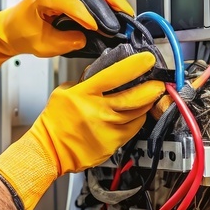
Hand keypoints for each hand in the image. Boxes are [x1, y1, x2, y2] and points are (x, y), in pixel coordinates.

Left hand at [0, 0, 132, 68]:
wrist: (10, 29)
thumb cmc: (20, 33)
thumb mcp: (41, 45)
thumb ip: (65, 42)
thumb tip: (86, 39)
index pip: (69, 1)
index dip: (85, 14)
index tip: (97, 27)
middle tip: (124, 15)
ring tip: (125, 12)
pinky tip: (116, 10)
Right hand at [0, 52, 163, 209]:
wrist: (50, 149)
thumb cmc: (56, 121)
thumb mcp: (64, 92)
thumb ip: (85, 81)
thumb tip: (103, 70)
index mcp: (85, 93)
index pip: (114, 75)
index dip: (134, 65)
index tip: (147, 59)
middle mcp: (98, 111)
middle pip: (134, 97)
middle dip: (152, 88)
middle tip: (159, 82)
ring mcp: (107, 129)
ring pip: (137, 114)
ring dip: (146, 104)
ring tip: (150, 98)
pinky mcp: (112, 144)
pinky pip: (132, 129)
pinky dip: (137, 120)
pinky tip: (136, 115)